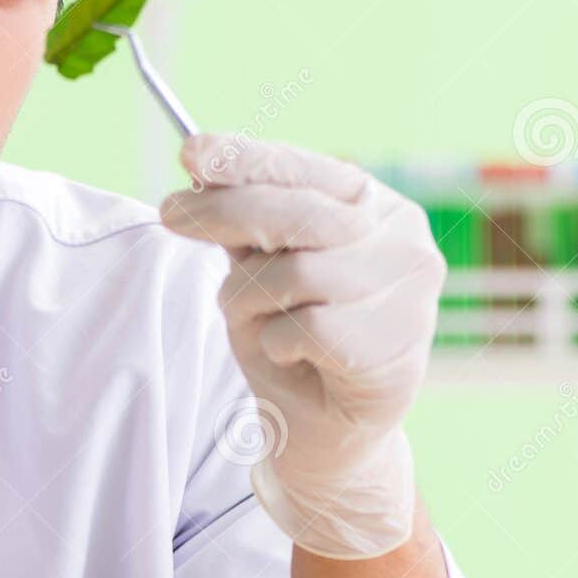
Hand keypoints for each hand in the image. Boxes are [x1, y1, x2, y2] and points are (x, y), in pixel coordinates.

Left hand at [159, 134, 445, 559]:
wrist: (325, 426)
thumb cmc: (292, 336)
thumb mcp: (259, 267)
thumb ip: (243, 222)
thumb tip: (198, 164)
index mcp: (374, 205)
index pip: (306, 167)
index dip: (246, 158)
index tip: (190, 151)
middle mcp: (403, 239)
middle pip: (297, 213)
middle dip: (222, 213)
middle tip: (169, 217)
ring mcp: (408, 292)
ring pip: (294, 274)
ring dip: (248, 299)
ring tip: (257, 321)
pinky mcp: (397, 346)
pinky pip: (303, 329)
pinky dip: (276, 343)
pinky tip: (292, 356)